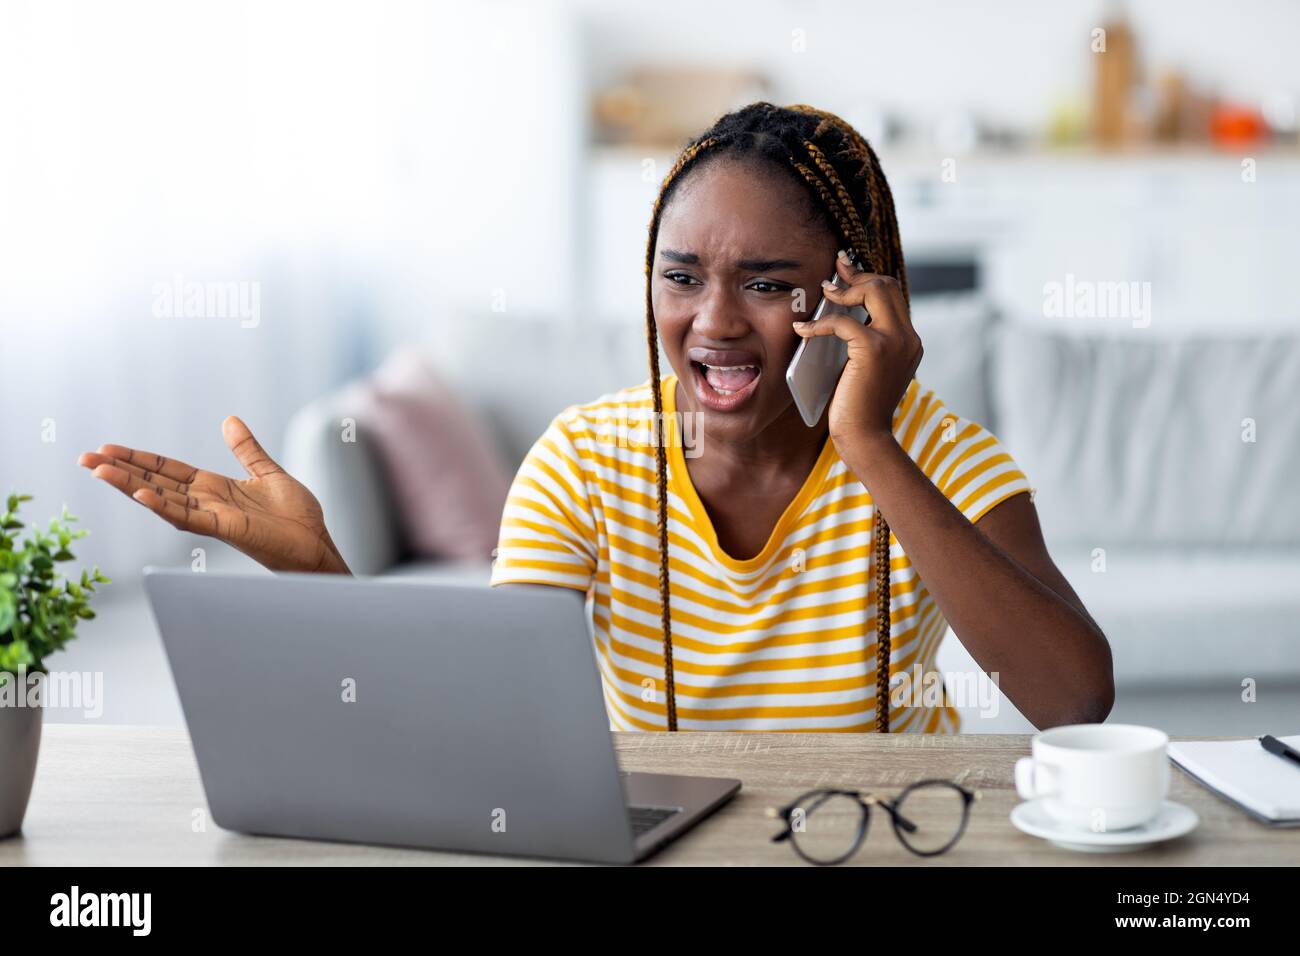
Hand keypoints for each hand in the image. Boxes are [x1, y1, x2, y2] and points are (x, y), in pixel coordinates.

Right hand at [78, 416, 349, 574]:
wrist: (316, 544)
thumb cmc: (296, 517)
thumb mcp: (268, 473)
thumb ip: (246, 450)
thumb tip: (230, 420)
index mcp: (214, 488)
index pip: (167, 471)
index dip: (139, 459)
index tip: (107, 448)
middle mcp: (206, 503)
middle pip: (154, 483)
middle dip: (120, 472)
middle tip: (84, 458)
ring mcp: (212, 517)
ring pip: (162, 500)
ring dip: (130, 487)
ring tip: (99, 472)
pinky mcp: (225, 529)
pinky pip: (189, 517)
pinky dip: (164, 506)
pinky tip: (141, 495)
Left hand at [792, 250, 921, 444]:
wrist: (865, 438)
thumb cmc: (858, 408)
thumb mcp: (865, 369)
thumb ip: (863, 343)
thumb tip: (839, 317)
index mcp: (908, 342)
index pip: (893, 296)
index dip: (869, 280)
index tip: (846, 272)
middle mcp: (908, 338)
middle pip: (887, 285)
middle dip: (858, 275)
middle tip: (834, 270)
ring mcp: (895, 342)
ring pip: (874, 291)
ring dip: (844, 290)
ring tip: (823, 293)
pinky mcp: (874, 350)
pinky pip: (843, 321)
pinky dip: (819, 323)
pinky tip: (802, 330)